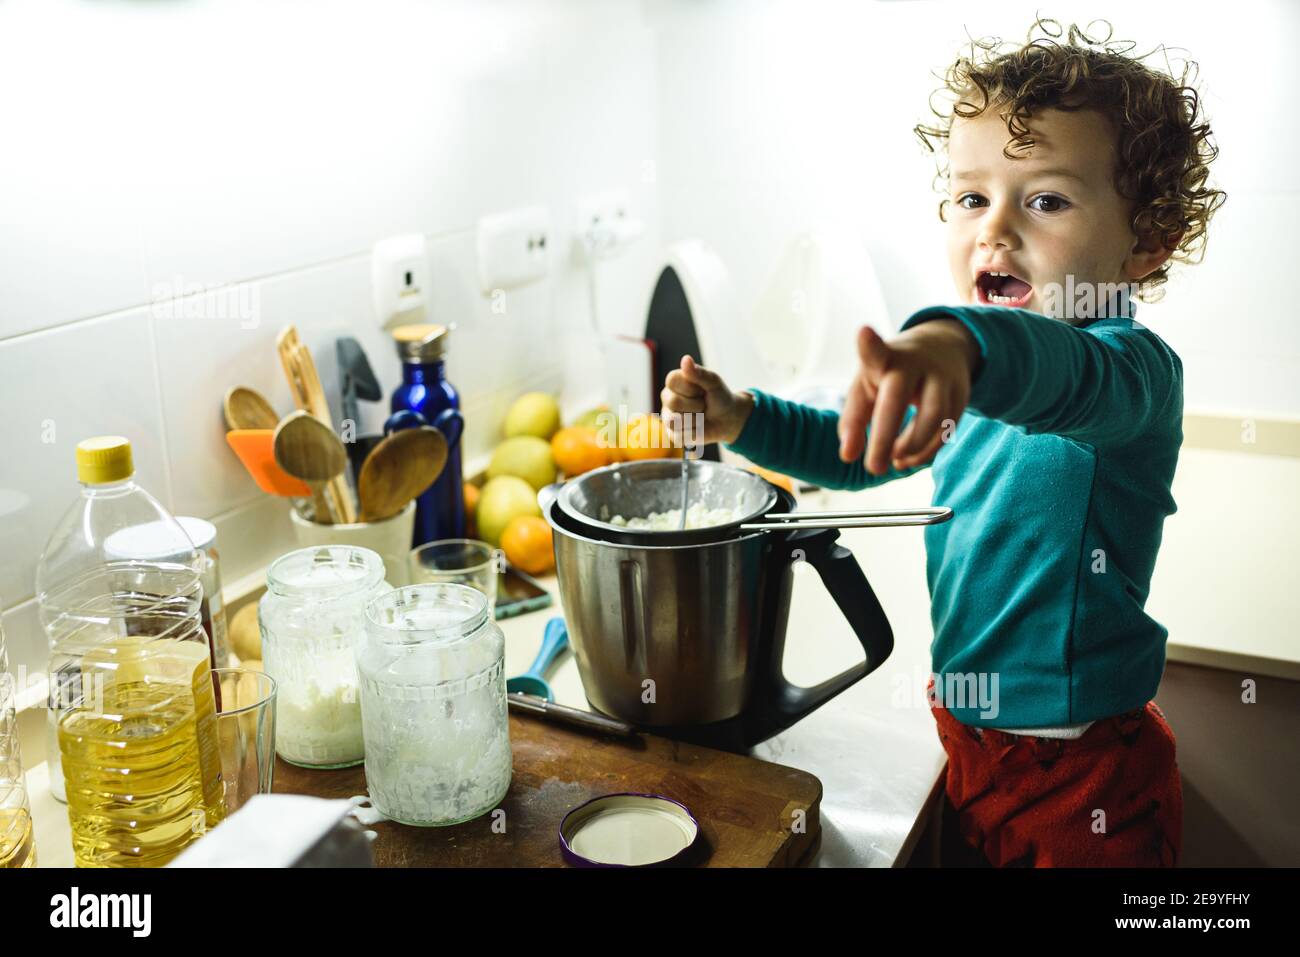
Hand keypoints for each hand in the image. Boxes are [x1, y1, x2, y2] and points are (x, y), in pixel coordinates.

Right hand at [660, 355, 753, 446]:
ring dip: (696, 419)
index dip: (691, 387)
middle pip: (673, 402)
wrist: (728, 419)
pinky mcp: (673, 434)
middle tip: (703, 404)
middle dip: (696, 405)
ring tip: (701, 415)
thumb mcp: (714, 383)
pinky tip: (699, 427)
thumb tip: (685, 359)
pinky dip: (695, 432)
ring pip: (676, 421)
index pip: (672, 380)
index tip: (702, 389)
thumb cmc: (719, 397)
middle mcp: (668, 398)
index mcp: (675, 382)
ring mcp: (668, 416)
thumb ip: (699, 373)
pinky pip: (680, 435)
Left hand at [838, 320, 979, 474]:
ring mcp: (942, 378)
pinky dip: (926, 452)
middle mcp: (915, 364)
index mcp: (885, 357)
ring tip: (893, 461)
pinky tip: (908, 459)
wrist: (942, 348)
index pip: (876, 351)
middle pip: (899, 399)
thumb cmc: (891, 373)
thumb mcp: (867, 386)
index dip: (869, 344)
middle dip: (883, 436)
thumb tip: (848, 456)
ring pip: (932, 419)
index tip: (864, 333)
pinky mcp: (961, 395)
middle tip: (873, 468)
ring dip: (911, 447)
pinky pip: (946, 430)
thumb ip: (853, 420)